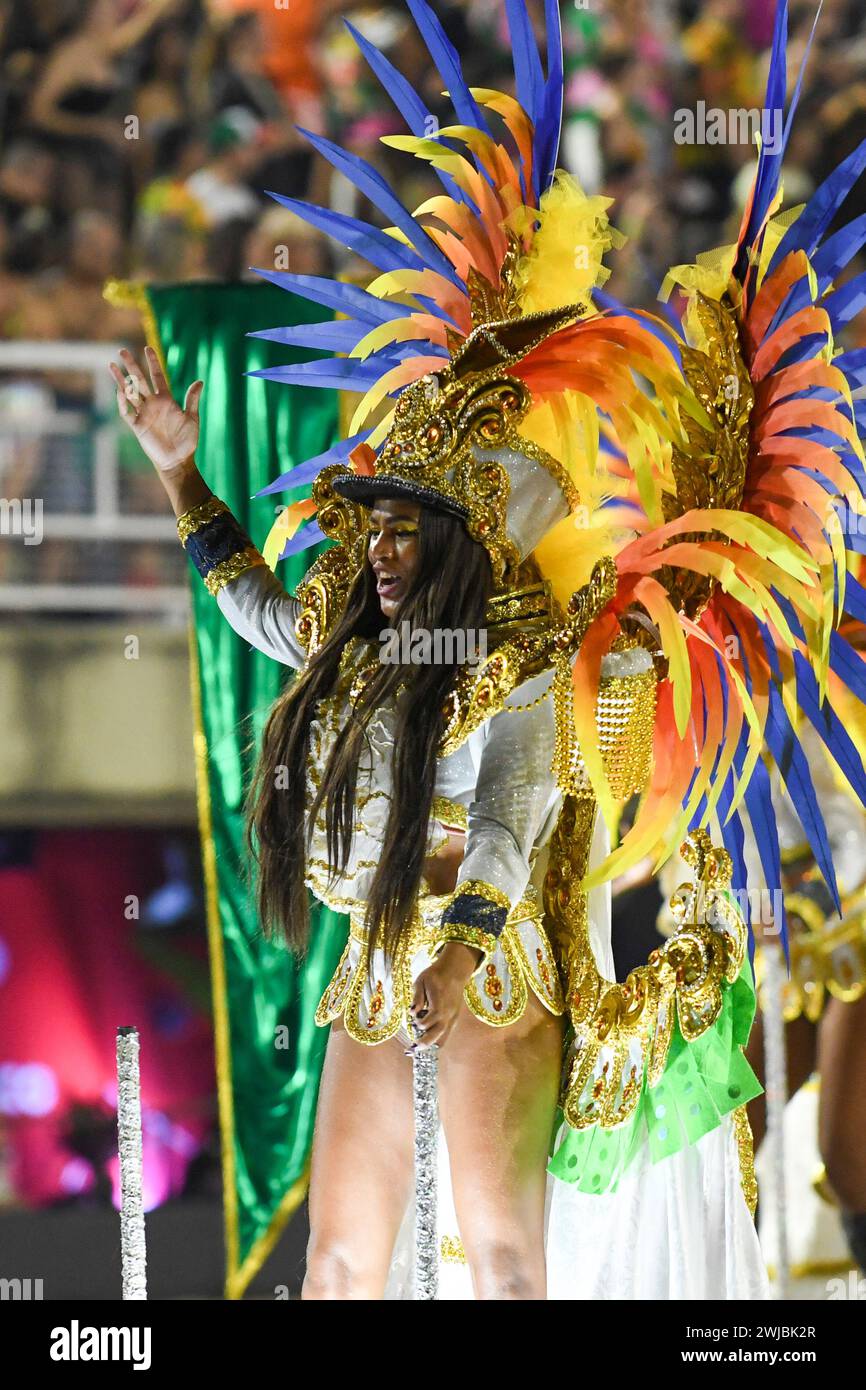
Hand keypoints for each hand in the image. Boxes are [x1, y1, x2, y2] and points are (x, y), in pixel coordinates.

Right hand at [108, 346, 203, 476]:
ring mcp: (144, 414)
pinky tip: (119, 390)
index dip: (153, 362)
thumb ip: (192, 399)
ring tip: (111, 365)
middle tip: (122, 350)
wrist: (178, 461)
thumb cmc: (187, 441)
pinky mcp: (137, 426)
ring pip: (129, 393)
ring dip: (121, 380)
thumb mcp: (192, 418)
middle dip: (131, 365)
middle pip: (139, 380)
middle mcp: (153, 404)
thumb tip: (200, 380)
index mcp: (166, 400)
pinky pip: (126, 412)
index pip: (157, 376)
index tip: (147, 348)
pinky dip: (122, 402)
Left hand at [408, 942, 480, 1050]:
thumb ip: (417, 997)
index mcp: (440, 1002)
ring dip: (430, 1044)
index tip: (413, 1021)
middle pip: (438, 1035)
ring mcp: (453, 1017)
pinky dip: (436, 1039)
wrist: (454, 972)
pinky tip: (425, 1040)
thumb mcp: (421, 981)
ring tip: (417, 1047)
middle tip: (411, 1049)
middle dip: (424, 1044)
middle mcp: (449, 1013)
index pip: (431, 1020)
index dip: (420, 1024)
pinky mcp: (454, 1019)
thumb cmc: (435, 975)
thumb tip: (412, 1012)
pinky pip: (445, 1034)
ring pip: (443, 1038)